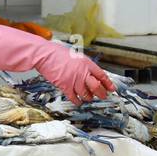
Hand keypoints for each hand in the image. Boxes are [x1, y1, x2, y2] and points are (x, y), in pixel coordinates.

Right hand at [0, 26, 115, 104]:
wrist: (44, 55)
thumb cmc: (57, 53)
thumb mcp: (75, 56)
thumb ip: (83, 65)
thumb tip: (91, 74)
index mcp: (86, 63)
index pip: (101, 75)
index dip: (108, 83)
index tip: (111, 88)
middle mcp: (82, 72)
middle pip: (96, 86)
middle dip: (101, 93)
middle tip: (103, 96)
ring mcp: (73, 80)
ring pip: (86, 94)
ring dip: (89, 98)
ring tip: (89, 98)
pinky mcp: (65, 86)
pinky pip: (74, 97)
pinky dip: (77, 101)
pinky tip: (78, 101)